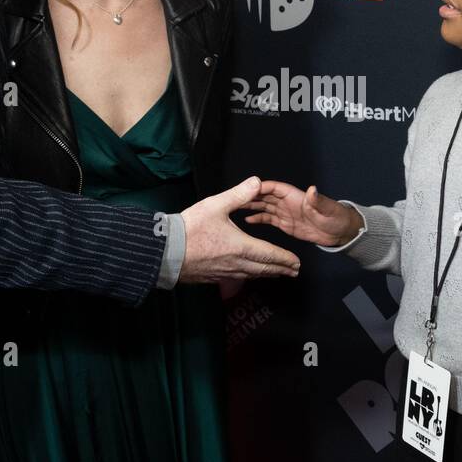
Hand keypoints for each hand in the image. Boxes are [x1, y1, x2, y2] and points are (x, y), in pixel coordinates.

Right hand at [178, 176, 300, 283]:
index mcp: (242, 247)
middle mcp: (237, 264)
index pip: (271, 255)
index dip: (285, 259)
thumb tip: (256, 182)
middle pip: (264, 269)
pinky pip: (237, 278)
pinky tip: (247, 274)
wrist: (165, 251)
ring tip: (276, 274)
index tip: (296, 263)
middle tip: (293, 272)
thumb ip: (238, 194)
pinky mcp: (213, 278)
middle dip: (281, 270)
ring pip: (252, 276)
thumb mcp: (216, 205)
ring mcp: (225, 273)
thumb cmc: (190, 229)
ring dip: (266, 275)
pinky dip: (249, 276)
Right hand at [244, 181, 363, 246]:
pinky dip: (258, 219)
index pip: (274, 188)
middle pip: (265, 196)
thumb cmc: (336, 218)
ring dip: (251, 207)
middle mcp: (288, 203)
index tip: (246, 189)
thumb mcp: (328, 209)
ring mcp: (285, 213)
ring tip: (235, 209)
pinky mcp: (286, 224)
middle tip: (234, 199)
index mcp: (295, 196)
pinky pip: (269, 219)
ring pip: (264, 207)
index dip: (261, 187)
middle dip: (250, 196)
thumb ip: (318, 200)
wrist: (341, 233)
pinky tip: (247, 221)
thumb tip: (312, 190)